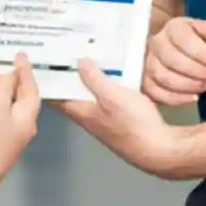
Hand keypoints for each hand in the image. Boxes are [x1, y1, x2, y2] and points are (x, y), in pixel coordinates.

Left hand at [56, 59, 177, 174]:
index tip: (45, 62)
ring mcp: (105, 119)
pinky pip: (107, 99)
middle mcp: (90, 117)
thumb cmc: (135, 127)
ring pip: (91, 96)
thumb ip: (94, 79)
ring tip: (92, 59)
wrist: (160, 150)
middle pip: (73, 94)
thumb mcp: (112, 96)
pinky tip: (116, 77)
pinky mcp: (120, 120)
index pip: (55, 96)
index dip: (49, 80)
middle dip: (70, 75)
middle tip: (69, 55)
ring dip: (90, 80)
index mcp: (81, 112)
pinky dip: (107, 86)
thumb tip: (80, 63)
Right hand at [144, 17, 205, 105]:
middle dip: (199, 71)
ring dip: (188, 85)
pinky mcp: (146, 81)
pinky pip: (155, 92)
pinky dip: (175, 98)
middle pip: (172, 59)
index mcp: (173, 28)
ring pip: (163, 76)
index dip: (205, 55)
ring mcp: (148, 63)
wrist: (181, 50)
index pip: (185, 40)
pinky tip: (194, 98)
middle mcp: (157, 44)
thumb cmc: (197, 42)